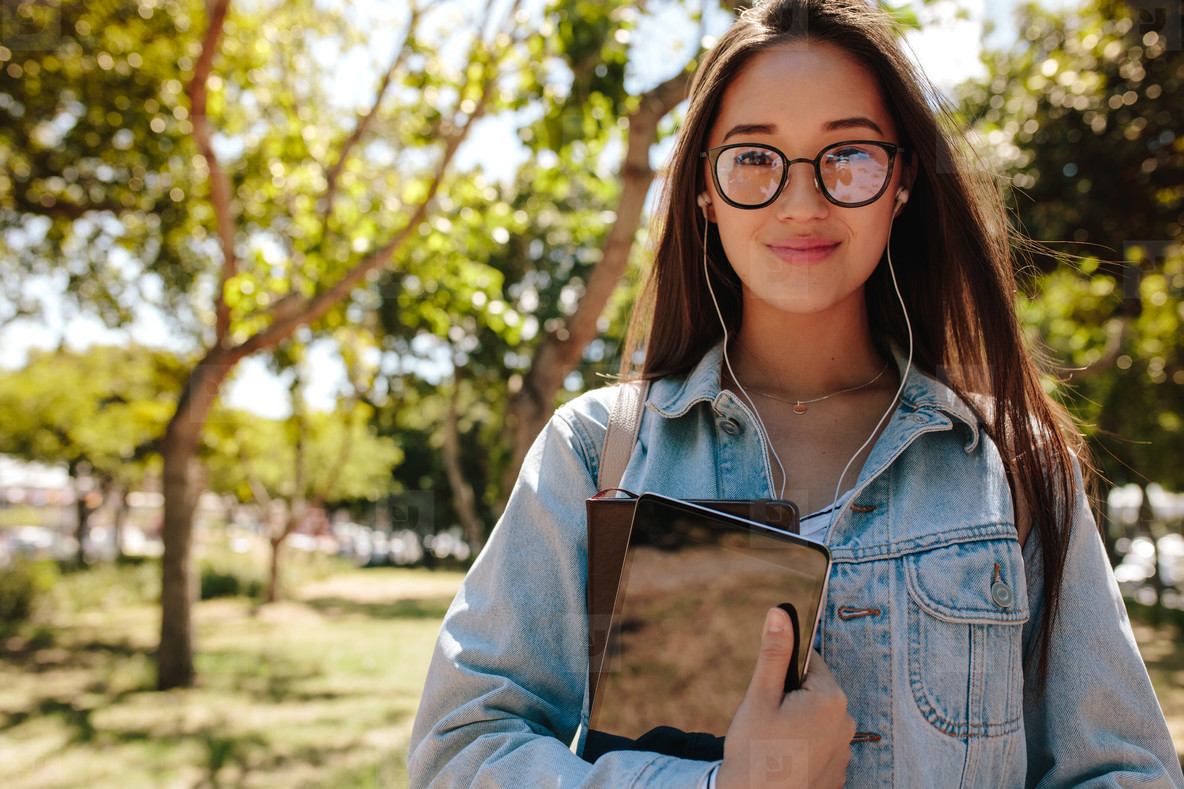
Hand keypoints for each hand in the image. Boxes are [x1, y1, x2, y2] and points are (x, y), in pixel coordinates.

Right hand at [716, 607, 853, 788]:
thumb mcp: (760, 696)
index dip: (785, 676)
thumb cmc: (755, 750)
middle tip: (768, 721)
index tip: (771, 696)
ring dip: (799, 725)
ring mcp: (845, 751)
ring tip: (775, 744)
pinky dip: (805, 748)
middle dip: (792, 700)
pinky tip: (785, 760)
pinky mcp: (839, 772)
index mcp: (830, 698)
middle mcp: (846, 723)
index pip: (811, 663)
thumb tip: (780, 612)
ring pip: (818, 720)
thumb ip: (774, 653)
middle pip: (816, 692)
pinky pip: (822, 745)